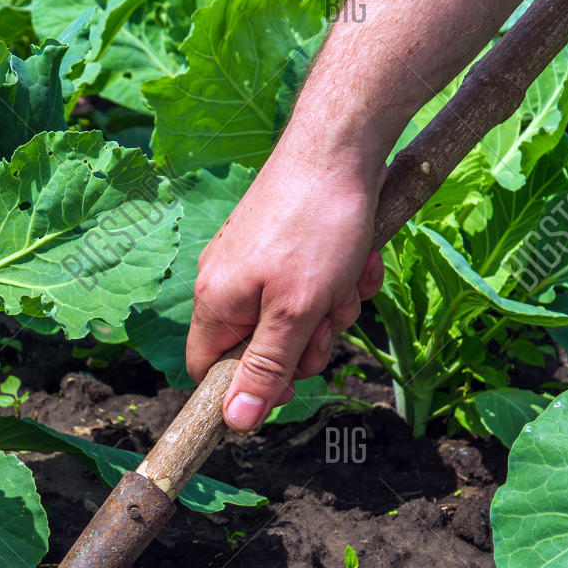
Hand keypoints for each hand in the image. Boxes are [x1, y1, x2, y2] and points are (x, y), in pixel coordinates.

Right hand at [186, 148, 385, 430]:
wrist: (340, 145)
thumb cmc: (316, 227)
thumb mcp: (296, 311)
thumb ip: (266, 367)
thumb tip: (236, 422)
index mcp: (215, 302)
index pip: (208, 369)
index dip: (248, 387)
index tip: (293, 381)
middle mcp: (225, 281)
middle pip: (261, 346)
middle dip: (307, 340)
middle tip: (330, 317)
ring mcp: (254, 259)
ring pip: (295, 315)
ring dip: (332, 307)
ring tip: (349, 276)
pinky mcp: (283, 241)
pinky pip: (311, 282)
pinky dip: (340, 277)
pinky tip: (359, 255)